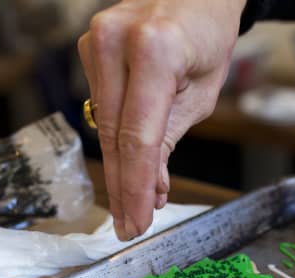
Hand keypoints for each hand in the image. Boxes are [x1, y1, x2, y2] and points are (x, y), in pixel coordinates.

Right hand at [78, 0, 245, 239]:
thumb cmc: (207, 35)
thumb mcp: (201, 93)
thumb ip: (169, 139)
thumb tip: (149, 189)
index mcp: (154, 50)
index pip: (138, 136)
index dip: (136, 187)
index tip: (136, 222)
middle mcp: (116, 41)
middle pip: (113, 136)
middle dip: (124, 187)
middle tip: (129, 225)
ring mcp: (96, 41)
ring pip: (103, 125)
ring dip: (120, 168)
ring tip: (135, 204)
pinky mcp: (87, 47)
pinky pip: (101, 106)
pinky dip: (115, 139)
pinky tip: (129, 166)